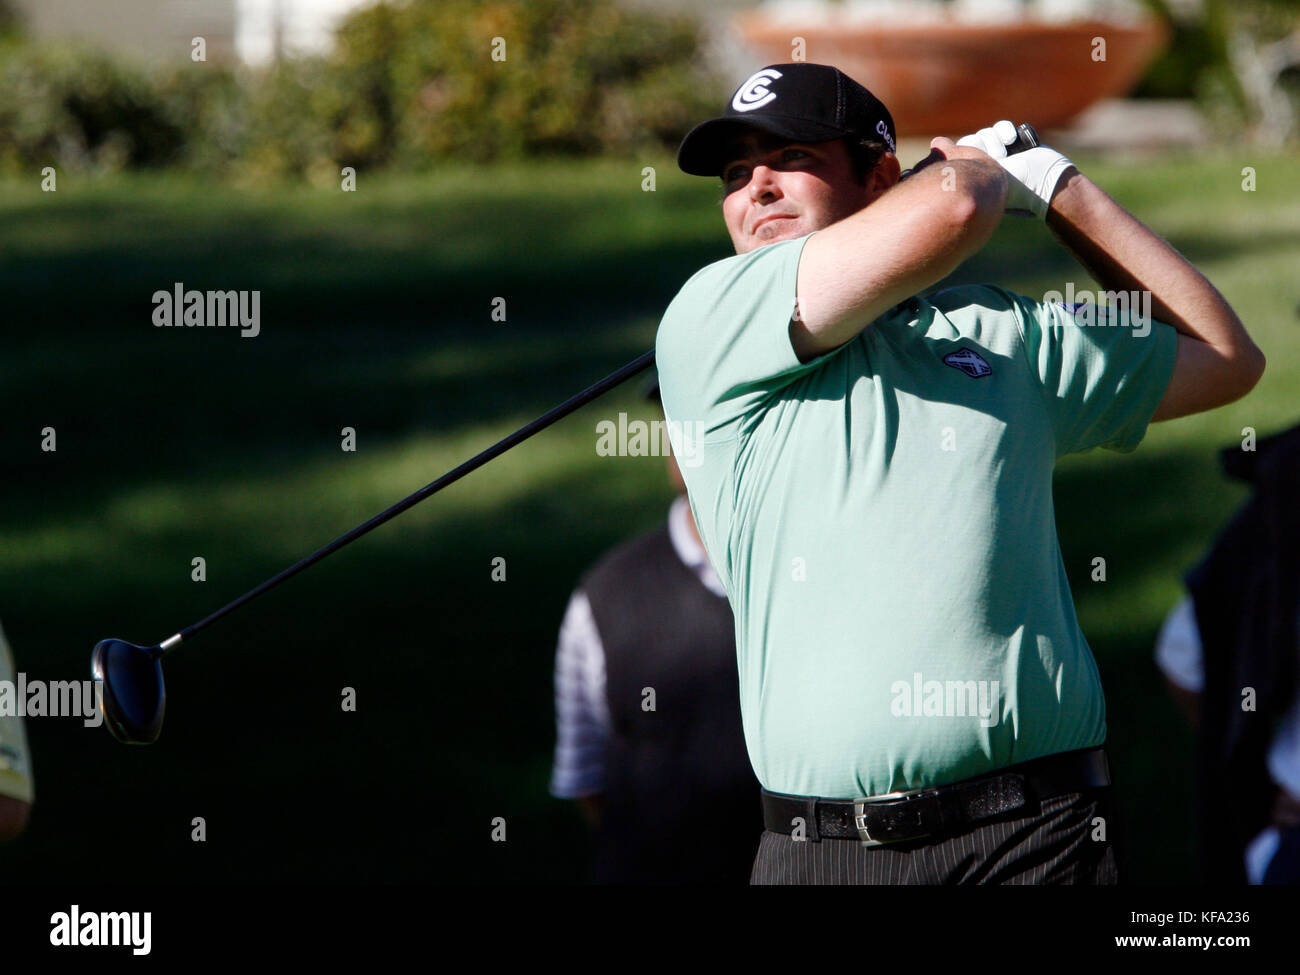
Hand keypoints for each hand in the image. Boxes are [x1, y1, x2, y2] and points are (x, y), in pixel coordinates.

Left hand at [957, 120, 1073, 218]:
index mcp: (975, 176)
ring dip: (996, 141)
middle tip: (999, 158)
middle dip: (984, 146)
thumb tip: (935, 142)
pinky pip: (1000, 126)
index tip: (981, 159)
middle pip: (972, 141)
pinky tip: (1012, 141)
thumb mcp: (986, 178)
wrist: (1047, 182)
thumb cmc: (1015, 188)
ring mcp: (1000, 151)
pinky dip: (1005, 131)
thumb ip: (963, 163)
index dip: (967, 151)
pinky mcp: (1014, 141)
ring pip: (986, 133)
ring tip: (1007, 153)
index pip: (958, 154)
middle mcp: (985, 163)